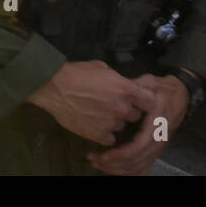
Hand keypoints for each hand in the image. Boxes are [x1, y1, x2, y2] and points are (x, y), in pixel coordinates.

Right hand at [27, 60, 157, 146]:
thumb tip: (127, 83)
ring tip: (100, 114)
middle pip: (135, 115)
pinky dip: (104, 133)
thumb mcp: (102, 68)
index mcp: (126, 89)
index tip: (140, 100)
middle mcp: (122, 108)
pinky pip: (110, 138)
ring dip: (115, 122)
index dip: (146, 100)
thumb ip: (119, 79)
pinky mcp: (98, 135)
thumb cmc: (77, 73)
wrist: (55, 88)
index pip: (150, 99)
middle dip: (128, 110)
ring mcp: (111, 123)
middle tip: (114, 105)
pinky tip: (95, 124)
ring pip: (121, 127)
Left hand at [87, 73, 189, 175]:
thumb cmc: (163, 90)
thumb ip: (138, 86)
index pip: (139, 147)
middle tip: (94, 159)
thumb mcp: (152, 83)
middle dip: (114, 164)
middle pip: (136, 162)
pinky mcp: (155, 152)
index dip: (121, 154)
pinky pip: (143, 169)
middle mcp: (158, 140)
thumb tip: (124, 87)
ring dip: (118, 170)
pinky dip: (128, 173)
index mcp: (157, 124)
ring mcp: (158, 148)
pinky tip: (113, 169)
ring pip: (138, 168)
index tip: (104, 155)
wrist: (181, 97)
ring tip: (98, 163)